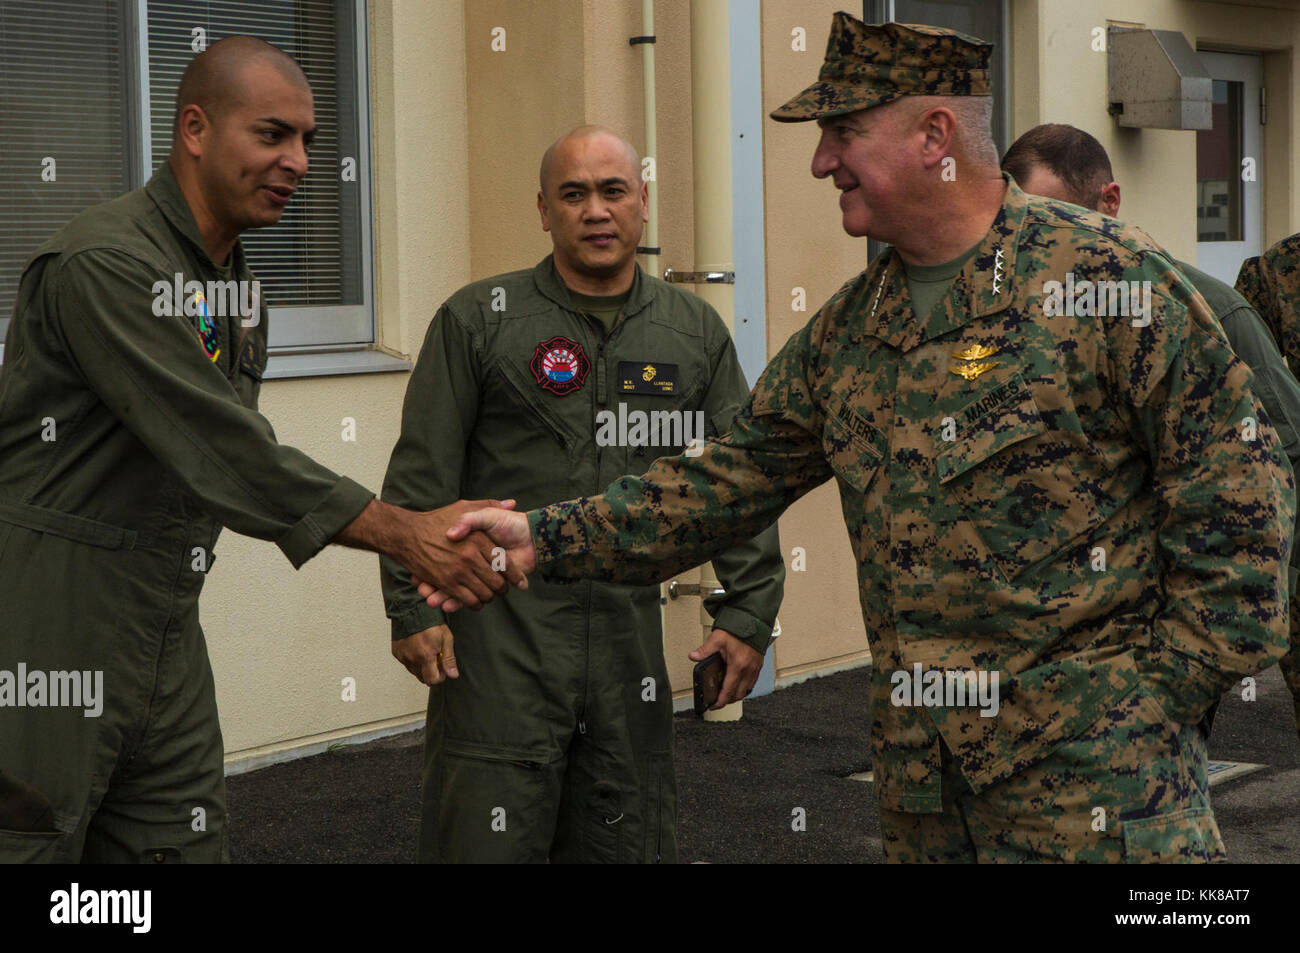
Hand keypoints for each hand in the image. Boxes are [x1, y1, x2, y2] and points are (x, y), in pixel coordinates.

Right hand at [336, 497, 525, 609]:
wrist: (405, 533)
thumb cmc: (435, 519)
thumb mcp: (463, 506)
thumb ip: (489, 505)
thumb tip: (511, 503)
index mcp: (478, 539)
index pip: (505, 562)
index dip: (515, 575)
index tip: (520, 582)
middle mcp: (470, 556)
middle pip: (497, 582)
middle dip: (503, 590)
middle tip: (504, 591)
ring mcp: (458, 571)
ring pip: (484, 594)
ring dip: (489, 598)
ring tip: (490, 596)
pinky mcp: (446, 583)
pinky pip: (467, 600)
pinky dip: (474, 604)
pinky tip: (476, 602)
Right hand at [392, 624, 457, 684]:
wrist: (411, 609)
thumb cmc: (430, 622)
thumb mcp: (446, 638)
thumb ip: (449, 659)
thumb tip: (453, 675)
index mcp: (425, 656)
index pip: (432, 680)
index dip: (440, 677)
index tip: (443, 668)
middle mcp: (412, 659)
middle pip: (423, 679)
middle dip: (431, 673)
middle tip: (436, 659)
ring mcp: (402, 656)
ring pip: (414, 672)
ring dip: (421, 667)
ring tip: (426, 652)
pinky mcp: (396, 653)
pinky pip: (406, 663)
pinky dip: (412, 660)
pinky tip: (417, 648)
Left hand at [690, 628, 762, 708]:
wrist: (753, 621)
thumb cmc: (737, 630)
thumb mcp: (717, 638)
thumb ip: (705, 650)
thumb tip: (693, 656)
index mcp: (738, 665)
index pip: (728, 691)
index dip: (720, 701)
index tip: (713, 705)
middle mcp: (749, 670)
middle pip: (738, 694)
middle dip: (727, 701)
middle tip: (717, 701)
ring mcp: (755, 669)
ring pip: (746, 690)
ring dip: (736, 695)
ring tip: (725, 694)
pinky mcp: (758, 666)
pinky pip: (752, 683)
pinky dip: (744, 688)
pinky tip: (737, 685)